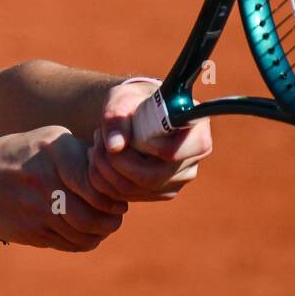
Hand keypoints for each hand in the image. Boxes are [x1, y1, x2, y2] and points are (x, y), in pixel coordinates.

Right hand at [0, 126, 126, 251]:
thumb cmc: (27, 156)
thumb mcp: (51, 140)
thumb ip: (84, 154)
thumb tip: (118, 172)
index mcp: (54, 152)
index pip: (95, 183)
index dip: (112, 196)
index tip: (118, 198)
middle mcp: (44, 180)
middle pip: (91, 214)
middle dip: (111, 220)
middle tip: (116, 216)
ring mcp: (35, 208)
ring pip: (82, 233)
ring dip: (100, 233)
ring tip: (103, 225)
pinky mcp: (30, 231)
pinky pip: (67, 244)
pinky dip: (83, 242)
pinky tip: (84, 233)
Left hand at [88, 79, 212, 201]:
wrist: (135, 115)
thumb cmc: (134, 102)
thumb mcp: (123, 99)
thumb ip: (117, 118)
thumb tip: (114, 147)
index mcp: (196, 133)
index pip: (172, 153)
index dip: (143, 146)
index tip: (127, 131)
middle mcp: (192, 161)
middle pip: (149, 178)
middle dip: (114, 161)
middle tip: (97, 136)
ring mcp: (178, 181)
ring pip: (132, 190)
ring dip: (104, 168)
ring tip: (97, 142)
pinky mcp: (160, 192)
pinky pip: (126, 196)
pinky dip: (105, 180)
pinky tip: (103, 157)